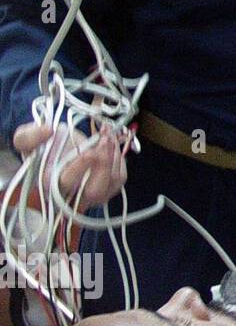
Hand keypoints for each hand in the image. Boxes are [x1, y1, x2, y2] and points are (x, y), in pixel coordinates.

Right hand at [12, 122, 126, 207]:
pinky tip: (110, 142)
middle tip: (104, 141)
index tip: (89, 150)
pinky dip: (119, 157)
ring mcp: (93, 194)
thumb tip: (48, 131)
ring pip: (112, 182)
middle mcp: (73, 194)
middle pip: (95, 191)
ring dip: (113, 155)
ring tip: (107, 135)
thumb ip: (29, 136)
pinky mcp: (108, 187)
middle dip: (104, 165)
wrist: (56, 148)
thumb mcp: (25, 138)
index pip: (68, 183)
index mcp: (50, 185)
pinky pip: (121, 176)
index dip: (81, 167)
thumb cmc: (41, 146)